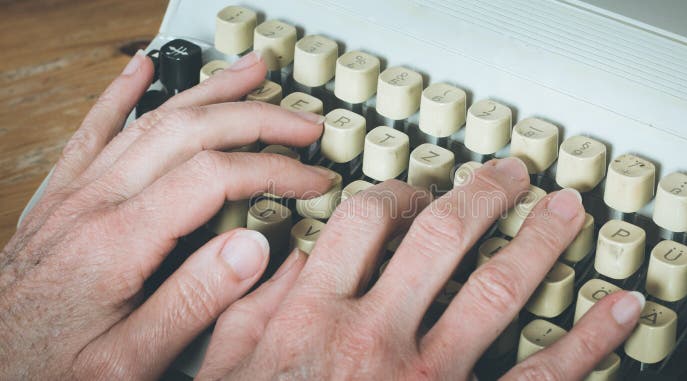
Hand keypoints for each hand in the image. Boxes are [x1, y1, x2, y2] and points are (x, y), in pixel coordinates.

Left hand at [0, 51, 334, 378]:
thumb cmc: (50, 369)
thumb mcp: (128, 361)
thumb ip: (193, 302)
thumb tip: (255, 249)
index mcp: (118, 242)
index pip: (215, 176)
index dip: (275, 170)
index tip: (313, 180)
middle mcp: (96, 204)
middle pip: (189, 131)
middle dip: (257, 118)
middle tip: (303, 119)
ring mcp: (77, 194)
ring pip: (151, 120)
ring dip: (208, 91)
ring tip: (250, 73)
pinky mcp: (62, 198)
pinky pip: (94, 130)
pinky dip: (121, 93)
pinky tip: (140, 69)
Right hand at [197, 159, 644, 379]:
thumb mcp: (224, 372)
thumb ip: (246, 307)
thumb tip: (283, 253)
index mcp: (312, 316)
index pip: (365, 220)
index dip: (399, 191)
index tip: (419, 189)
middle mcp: (374, 336)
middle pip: (442, 236)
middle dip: (484, 194)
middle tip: (513, 172)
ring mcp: (428, 379)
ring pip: (496, 289)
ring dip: (540, 241)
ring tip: (568, 209)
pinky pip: (540, 377)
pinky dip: (590, 341)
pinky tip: (622, 309)